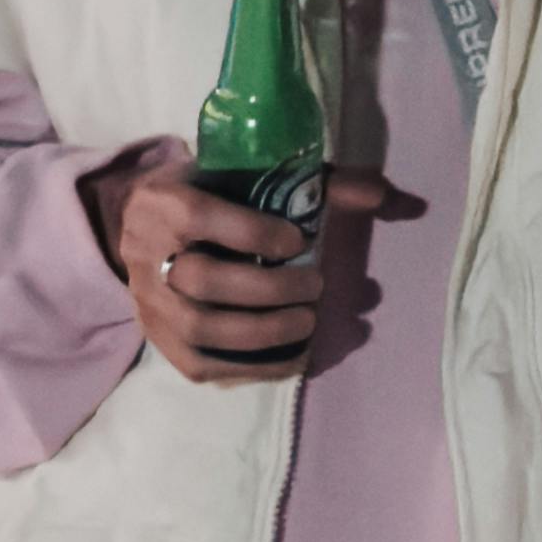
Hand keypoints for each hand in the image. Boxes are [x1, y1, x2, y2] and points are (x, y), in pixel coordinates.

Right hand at [91, 135, 366, 380]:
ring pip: (199, 328)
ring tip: (306, 323)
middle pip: (202, 281)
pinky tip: (291, 355)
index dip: (253, 233)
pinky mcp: (159, 336)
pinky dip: (250, 367)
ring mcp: (148, 301)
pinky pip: (200, 364)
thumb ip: (321, 184)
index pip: (200, 218)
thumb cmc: (210, 193)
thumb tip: (398, 203)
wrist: (142, 223)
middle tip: (315, 287)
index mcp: (163, 201)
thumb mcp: (252, 174)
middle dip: (269, 290)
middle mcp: (144, 253)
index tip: (300, 240)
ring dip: (262, 332)